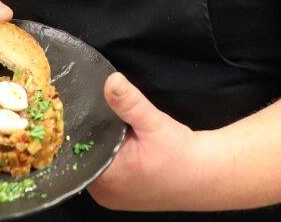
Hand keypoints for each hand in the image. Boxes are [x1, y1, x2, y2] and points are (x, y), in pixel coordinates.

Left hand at [87, 73, 202, 211]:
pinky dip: (108, 155)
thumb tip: (111, 81)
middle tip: (96, 114)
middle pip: (82, 156)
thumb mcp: (153, 123)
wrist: (207, 175)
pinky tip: (117, 142)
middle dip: (89, 135)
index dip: (75, 129)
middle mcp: (104, 193)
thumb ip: (129, 102)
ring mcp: (112, 197)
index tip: (75, 110)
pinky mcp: (121, 195)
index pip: (73, 151)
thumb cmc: (182, 155)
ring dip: (99, 145)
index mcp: (105, 179)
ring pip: (93, 163)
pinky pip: (105, 171)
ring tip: (108, 126)